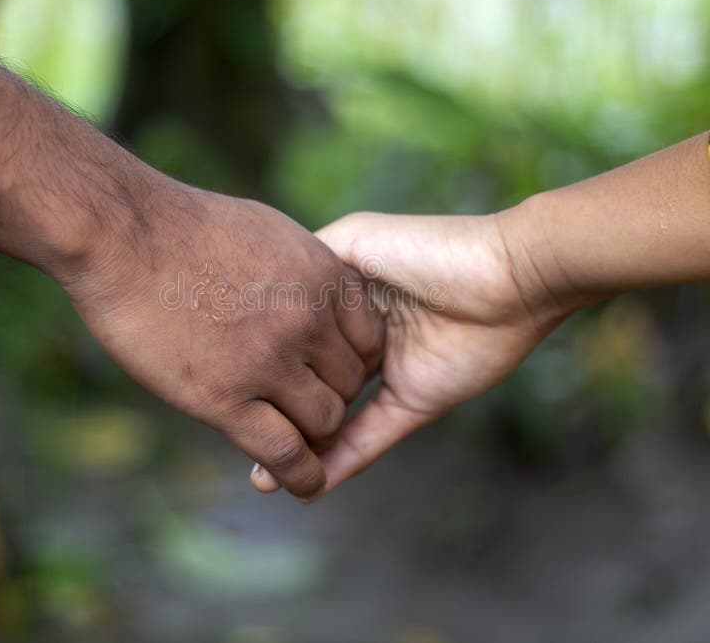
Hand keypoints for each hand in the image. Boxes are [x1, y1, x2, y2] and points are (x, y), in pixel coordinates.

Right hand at [58, 171, 383, 499]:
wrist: (123, 235)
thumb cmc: (186, 227)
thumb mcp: (269, 231)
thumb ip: (305, 268)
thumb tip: (318, 290)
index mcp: (323, 276)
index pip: (371, 340)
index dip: (356, 362)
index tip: (333, 372)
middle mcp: (308, 320)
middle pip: (350, 383)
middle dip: (334, 397)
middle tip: (306, 404)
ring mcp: (269, 360)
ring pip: (325, 421)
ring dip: (316, 435)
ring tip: (299, 439)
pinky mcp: (225, 398)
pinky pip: (285, 452)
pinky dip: (302, 475)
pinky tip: (301, 483)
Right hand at [252, 210, 568, 495]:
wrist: (504, 275)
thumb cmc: (428, 247)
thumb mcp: (355, 240)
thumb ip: (312, 261)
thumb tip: (265, 285)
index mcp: (347, 302)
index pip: (297, 338)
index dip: (264, 359)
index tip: (223, 377)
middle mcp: (363, 341)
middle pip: (310, 383)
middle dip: (276, 412)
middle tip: (234, 437)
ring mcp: (389, 373)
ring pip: (335, 418)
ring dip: (300, 448)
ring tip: (259, 478)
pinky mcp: (414, 401)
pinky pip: (372, 439)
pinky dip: (342, 464)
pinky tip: (308, 487)